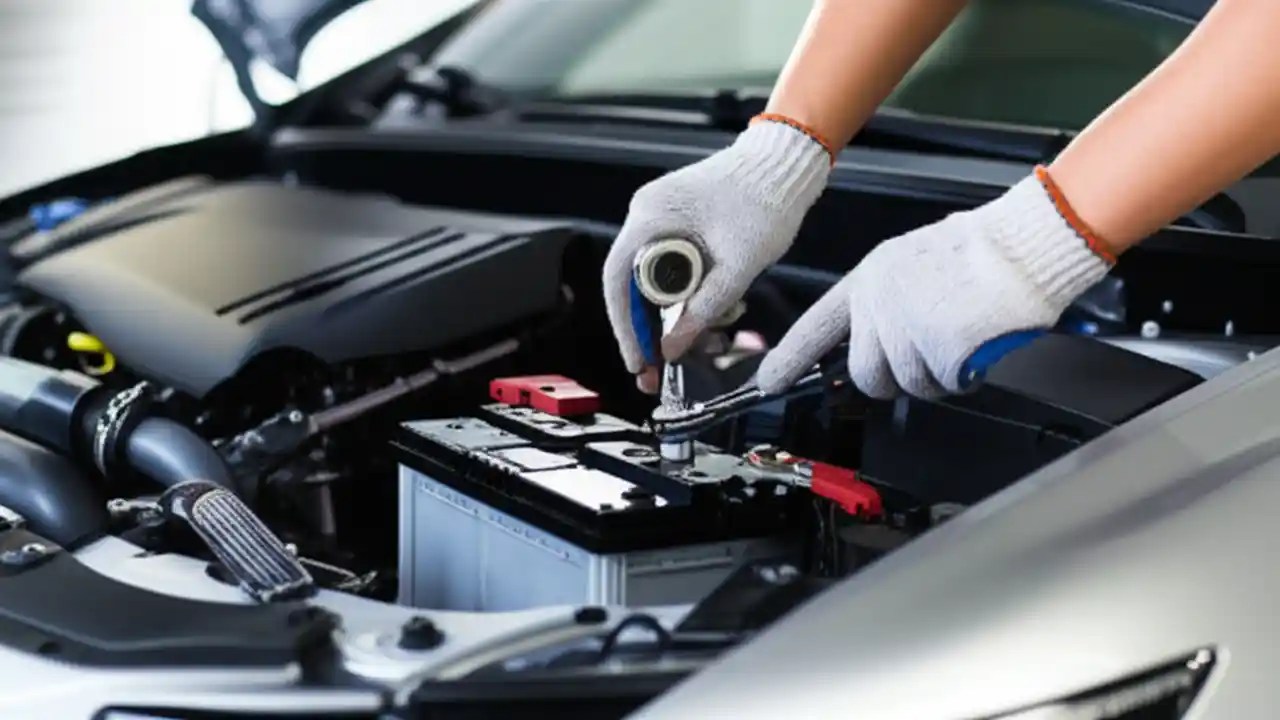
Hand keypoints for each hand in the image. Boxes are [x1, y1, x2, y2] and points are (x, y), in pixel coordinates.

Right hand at [603, 119, 830, 391]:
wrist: (788, 162)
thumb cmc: (767, 198)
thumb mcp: (738, 265)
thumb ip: (704, 310)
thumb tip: (671, 350)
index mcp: (650, 217)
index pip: (618, 282)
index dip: (625, 328)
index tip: (637, 362)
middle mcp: (648, 216)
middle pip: (635, 288)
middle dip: (652, 333)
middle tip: (660, 372)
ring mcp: (665, 221)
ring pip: (658, 285)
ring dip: (678, 318)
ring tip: (707, 346)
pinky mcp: (683, 227)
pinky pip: (676, 272)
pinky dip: (692, 298)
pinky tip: (718, 316)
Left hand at [756, 172, 1113, 398]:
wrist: (1026, 241)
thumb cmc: (982, 252)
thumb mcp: (913, 266)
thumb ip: (886, 304)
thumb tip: (879, 345)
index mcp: (870, 279)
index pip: (817, 326)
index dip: (789, 359)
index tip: (768, 382)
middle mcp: (879, 302)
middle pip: (866, 375)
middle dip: (895, 378)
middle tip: (929, 352)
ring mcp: (906, 325)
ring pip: (910, 385)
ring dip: (937, 375)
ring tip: (960, 334)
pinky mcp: (939, 346)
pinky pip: (946, 384)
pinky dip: (965, 374)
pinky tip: (976, 342)